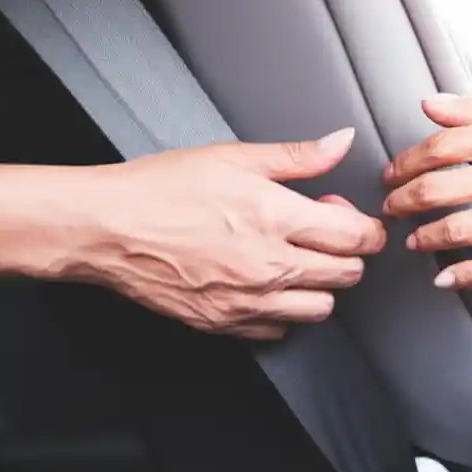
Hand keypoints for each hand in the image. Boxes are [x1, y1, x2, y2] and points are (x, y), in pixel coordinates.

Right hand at [59, 128, 384, 338]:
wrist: (106, 228)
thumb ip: (298, 156)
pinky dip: (282, 311)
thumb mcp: (234, 157)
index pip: (357, 237)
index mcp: (277, 218)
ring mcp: (249, 301)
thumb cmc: (161, 188)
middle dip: (345, 253)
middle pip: (347, 275)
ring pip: (320, 309)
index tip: (348, 218)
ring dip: (319, 286)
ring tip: (294, 260)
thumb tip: (341, 142)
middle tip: (319, 233)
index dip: (364, 227)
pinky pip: (280, 329)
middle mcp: (270, 266)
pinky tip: (264, 284)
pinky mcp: (226, 323)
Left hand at [383, 93, 471, 288]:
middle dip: (404, 200)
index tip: (394, 172)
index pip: (442, 145)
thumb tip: (432, 104)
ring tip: (412, 243)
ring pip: (459, 230)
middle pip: (439, 187)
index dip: (408, 161)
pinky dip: (464, 276)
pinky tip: (446, 281)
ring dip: (426, 238)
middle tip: (390, 209)